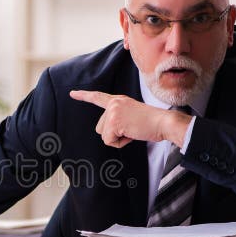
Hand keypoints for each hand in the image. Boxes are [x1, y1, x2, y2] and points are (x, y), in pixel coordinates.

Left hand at [69, 90, 190, 147]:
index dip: (84, 96)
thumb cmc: (151, 122)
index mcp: (118, 100)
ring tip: (133, 130)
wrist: (163, 122)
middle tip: (132, 127)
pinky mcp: (114, 122)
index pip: (98, 97)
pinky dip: (120, 143)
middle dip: (114, 133)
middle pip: (100, 128)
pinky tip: (132, 134)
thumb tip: (107, 131)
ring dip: (117, 138)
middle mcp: (114, 104)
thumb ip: (118, 118)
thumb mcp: (132, 115)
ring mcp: (113, 112)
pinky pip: (109, 141)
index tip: (72, 93)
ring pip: (104, 135)